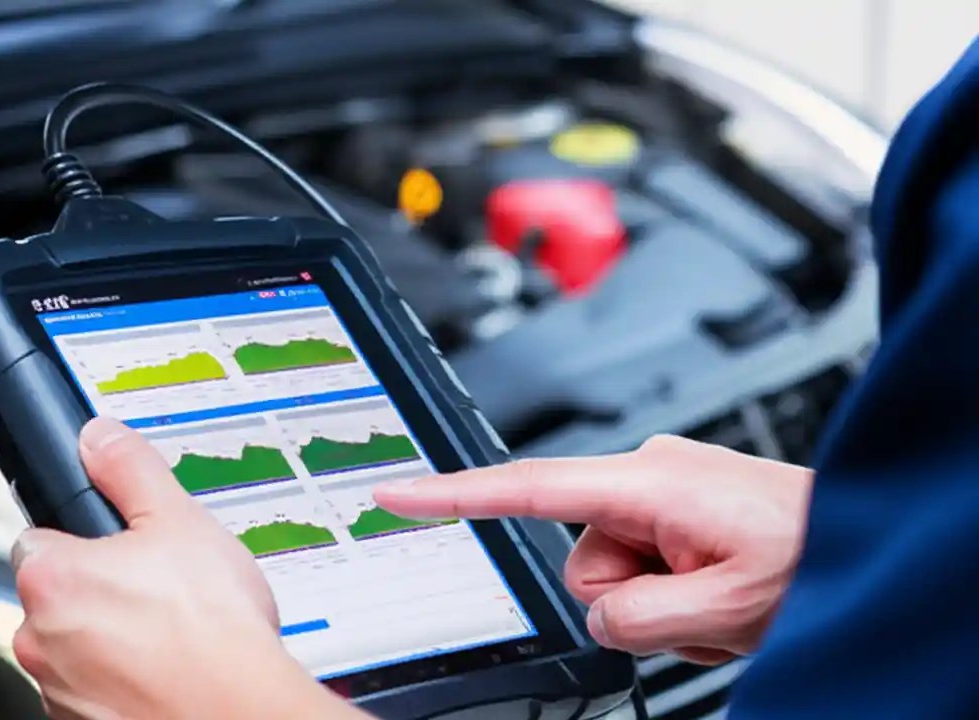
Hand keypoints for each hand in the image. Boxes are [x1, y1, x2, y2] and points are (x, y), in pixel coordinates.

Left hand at [10, 418, 362, 719]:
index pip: (38, 537)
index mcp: (50, 578)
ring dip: (111, 638)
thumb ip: (129, 469)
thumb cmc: (211, 629)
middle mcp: (38, 640)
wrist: (237, 709)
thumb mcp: (179, 518)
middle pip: (59, 596)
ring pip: (77, 647)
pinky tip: (169, 668)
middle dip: (101, 589)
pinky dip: (124, 679)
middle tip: (157, 587)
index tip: (118, 544)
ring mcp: (58, 691)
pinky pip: (95, 689)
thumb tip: (99, 438)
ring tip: (172, 631)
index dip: (84, 536)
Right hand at [374, 436, 811, 664]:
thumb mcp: (720, 612)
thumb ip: (633, 619)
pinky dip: (675, 591)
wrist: (862, 536)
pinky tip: (720, 589)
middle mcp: (645, 473)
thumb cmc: (812, 554)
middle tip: (702, 608)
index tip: (396, 492)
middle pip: (582, 562)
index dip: (452, 494)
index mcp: (645, 482)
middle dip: (631, 600)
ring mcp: (660, 488)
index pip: (525, 488)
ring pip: (612, 572)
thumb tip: (596, 612)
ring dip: (661, 601)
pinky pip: (642, 562)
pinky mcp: (673, 503)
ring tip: (722, 598)